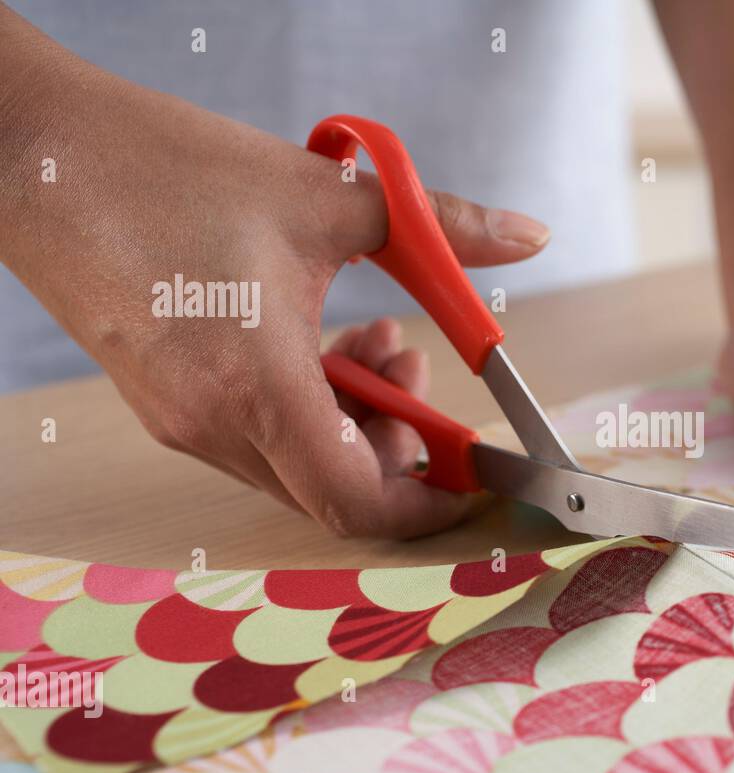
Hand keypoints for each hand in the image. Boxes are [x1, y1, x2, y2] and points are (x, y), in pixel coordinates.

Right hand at [0, 24, 548, 537]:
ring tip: (374, 329)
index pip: (359, 502)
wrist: (32, 153)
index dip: (429, 503)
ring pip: (298, 460)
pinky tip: (321, 331)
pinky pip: (258, 434)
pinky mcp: (164, 401)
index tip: (472, 472)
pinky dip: (308, 402)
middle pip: (336, 485)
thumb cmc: (164, 169)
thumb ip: (441, 227)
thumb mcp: (327, 196)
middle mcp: (213, 426)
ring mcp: (181, 420)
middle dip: (398, 439)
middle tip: (413, 359)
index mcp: (256, 389)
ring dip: (356, 412)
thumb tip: (529, 235)